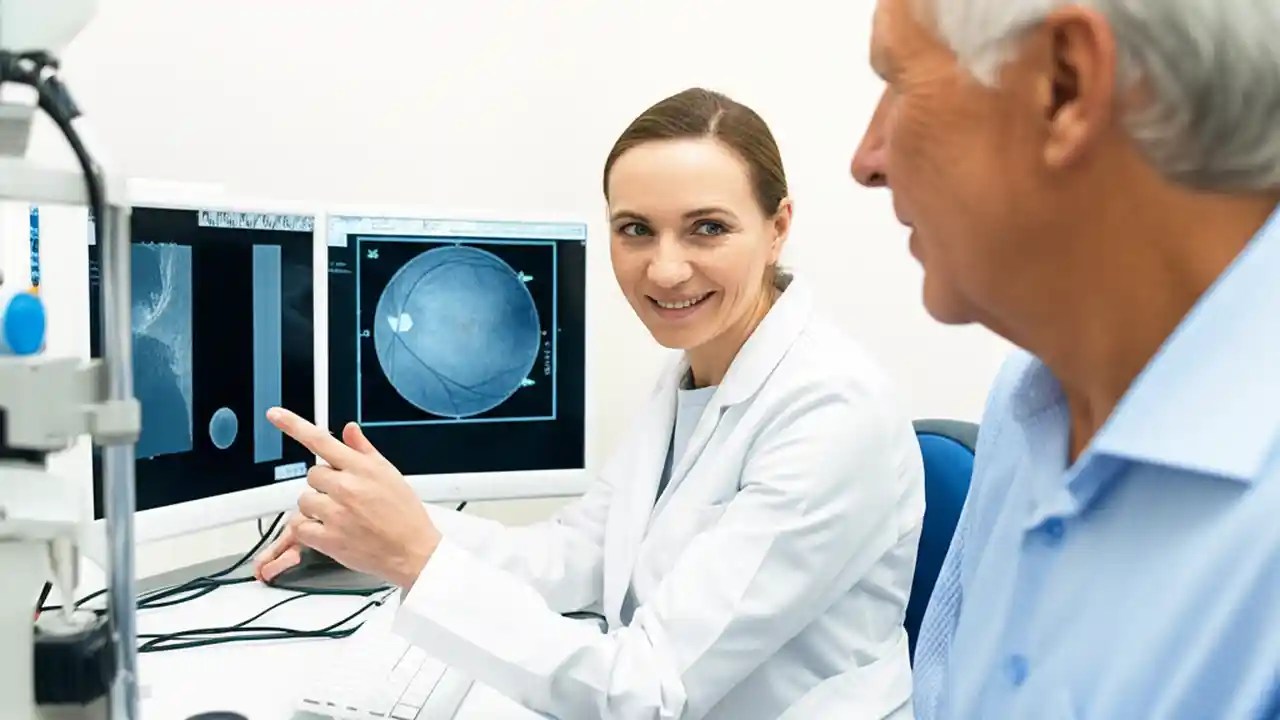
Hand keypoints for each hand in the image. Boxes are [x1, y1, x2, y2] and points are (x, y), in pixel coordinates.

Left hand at [263, 407, 440, 588]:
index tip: (275, 415)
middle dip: (324, 484)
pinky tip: (329, 530)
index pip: (321, 440)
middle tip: (343, 496)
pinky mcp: (328, 539)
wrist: (413, 551)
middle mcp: (347, 487)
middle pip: (312, 475)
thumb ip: (364, 450)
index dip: (294, 425)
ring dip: (316, 507)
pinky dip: (309, 529)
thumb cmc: (405, 515)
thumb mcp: (390, 474)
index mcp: (362, 468)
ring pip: (304, 500)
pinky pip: (300, 526)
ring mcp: (336, 513)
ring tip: (340, 516)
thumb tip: (349, 430)